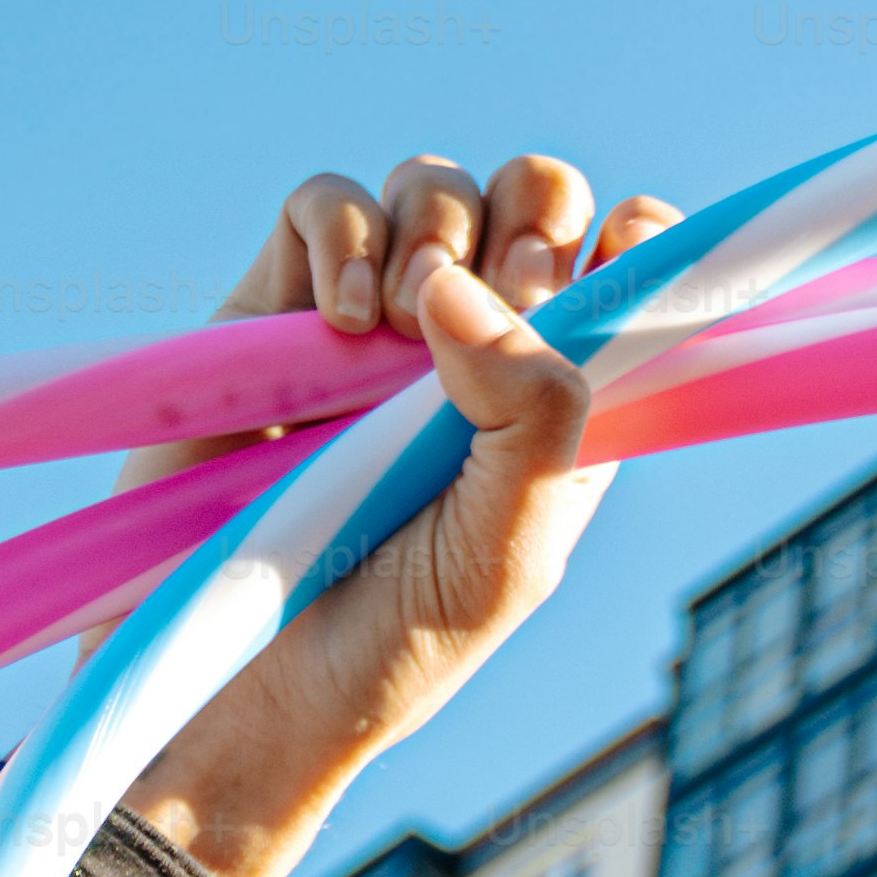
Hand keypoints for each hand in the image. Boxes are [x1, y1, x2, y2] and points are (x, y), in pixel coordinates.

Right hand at [108, 155, 688, 876]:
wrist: (243, 691)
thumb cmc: (394, 643)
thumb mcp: (505, 550)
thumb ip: (532, 415)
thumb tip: (464, 286)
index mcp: (561, 401)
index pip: (629, 264)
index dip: (632, 240)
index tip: (604, 274)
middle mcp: (477, 349)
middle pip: (533, 195)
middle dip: (530, 219)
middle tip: (513, 297)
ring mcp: (375, 324)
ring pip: (432, 186)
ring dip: (436, 223)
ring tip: (402, 327)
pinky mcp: (274, 311)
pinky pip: (321, 204)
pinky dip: (341, 233)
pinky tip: (343, 319)